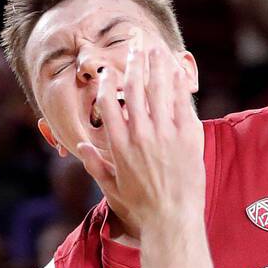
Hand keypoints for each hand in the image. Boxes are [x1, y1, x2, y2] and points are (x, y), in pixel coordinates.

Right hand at [75, 41, 202, 224]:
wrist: (171, 220)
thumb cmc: (142, 209)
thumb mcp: (112, 188)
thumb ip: (95, 165)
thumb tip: (80, 147)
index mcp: (120, 145)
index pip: (109, 103)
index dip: (108, 83)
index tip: (109, 71)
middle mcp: (140, 135)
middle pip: (135, 88)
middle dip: (134, 63)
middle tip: (136, 47)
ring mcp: (165, 134)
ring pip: (159, 89)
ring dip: (157, 65)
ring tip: (156, 49)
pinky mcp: (187, 137)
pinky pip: (182, 103)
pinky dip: (179, 83)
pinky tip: (178, 70)